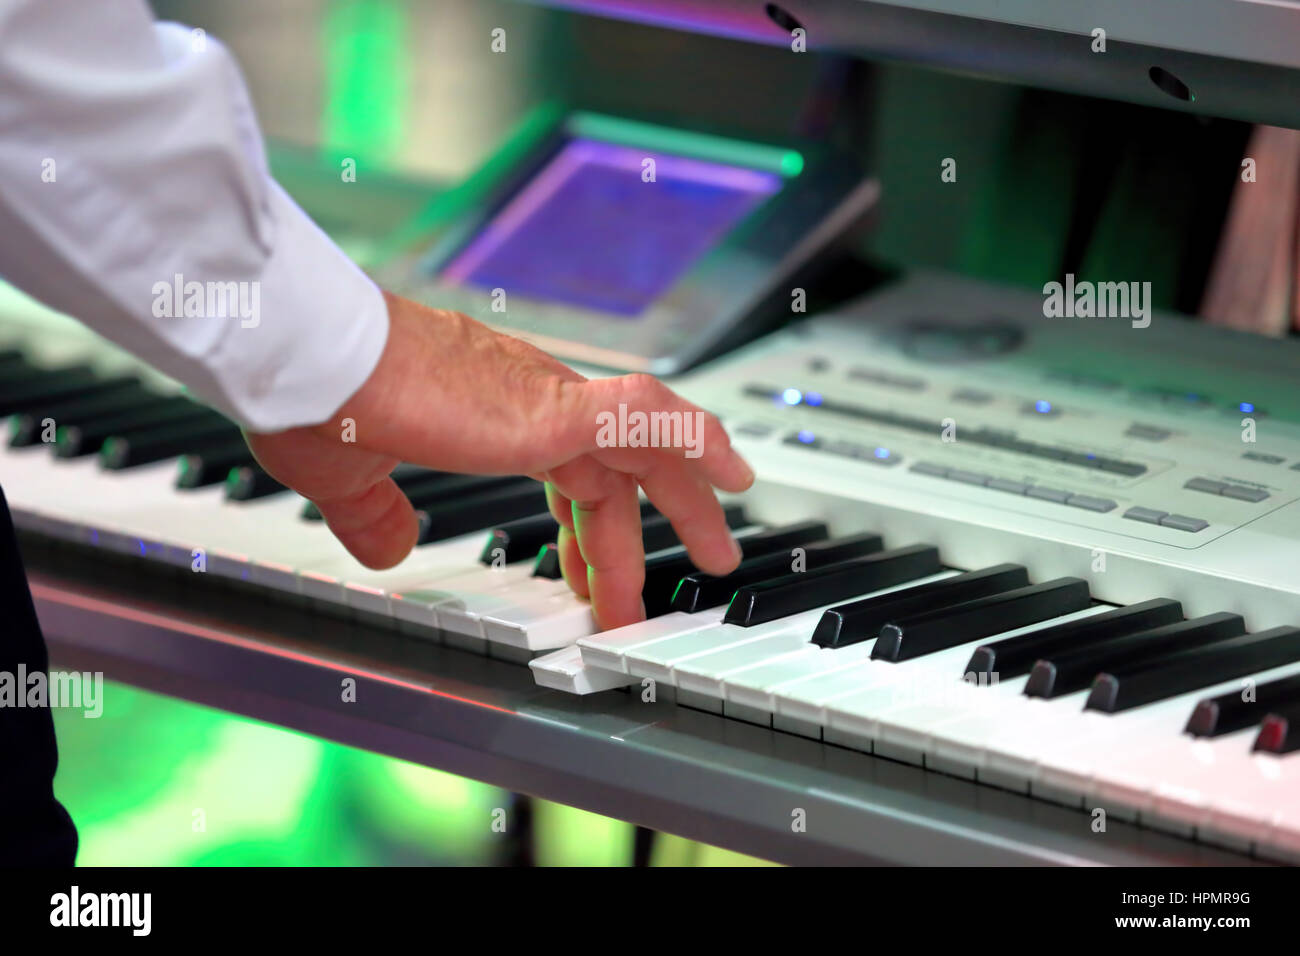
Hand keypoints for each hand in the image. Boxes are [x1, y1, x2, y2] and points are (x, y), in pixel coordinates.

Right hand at [244, 291, 753, 628]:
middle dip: (639, 535)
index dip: (588, 529)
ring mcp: (545, 398)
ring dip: (688, 495)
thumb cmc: (318, 399)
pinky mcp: (550, 407)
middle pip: (615, 470)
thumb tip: (390, 549)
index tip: (594, 575)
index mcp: (491, 415)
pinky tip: (729, 472)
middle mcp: (528, 400)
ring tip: (721, 547)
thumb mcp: (350, 479)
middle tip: (661, 587)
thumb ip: (376, 516)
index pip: (566, 475)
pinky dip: (695, 440)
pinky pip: (650, 418)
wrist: (310, 355)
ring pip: (647, 443)